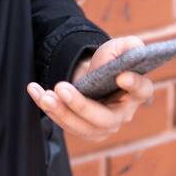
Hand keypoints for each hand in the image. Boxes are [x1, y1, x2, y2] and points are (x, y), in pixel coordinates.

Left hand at [26, 36, 152, 141]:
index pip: (141, 91)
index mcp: (135, 93)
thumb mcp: (118, 49)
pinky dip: (48, 108)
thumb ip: (129, 46)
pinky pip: (63, 123)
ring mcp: (101, 127)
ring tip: (44, 95)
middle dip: (81, 106)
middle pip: (104, 119)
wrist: (91, 78)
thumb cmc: (108, 64)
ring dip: (60, 112)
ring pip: (81, 127)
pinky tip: (35, 91)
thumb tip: (134, 49)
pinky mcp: (81, 129)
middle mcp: (121, 115)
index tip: (121, 76)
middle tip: (61, 87)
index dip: (134, 85)